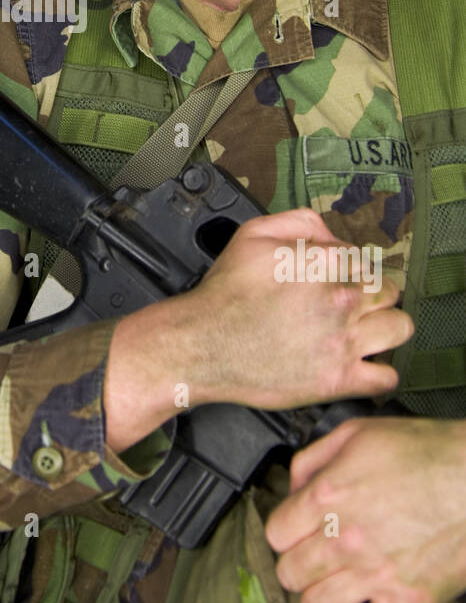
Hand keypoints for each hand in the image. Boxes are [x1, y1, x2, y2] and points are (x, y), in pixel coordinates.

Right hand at [186, 208, 411, 409]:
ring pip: (400, 328)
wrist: (203, 345)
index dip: (354, 268)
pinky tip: (363, 364)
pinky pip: (387, 377)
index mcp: (325, 262)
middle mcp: (341, 300)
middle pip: (390, 291)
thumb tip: (332, 234)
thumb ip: (300, 222)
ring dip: (385, 327)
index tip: (340, 280)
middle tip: (352, 304)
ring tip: (366, 331)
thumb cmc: (226, 293)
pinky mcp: (338, 380)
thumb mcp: (253, 234)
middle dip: (373, 295)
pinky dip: (380, 372)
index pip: (367, 260)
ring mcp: (343, 342)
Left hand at [265, 415, 465, 602]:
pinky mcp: (408, 599)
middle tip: (315, 555)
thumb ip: (313, 459)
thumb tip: (294, 484)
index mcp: (327, 497)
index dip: (285, 530)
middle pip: (289, 572)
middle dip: (297, 563)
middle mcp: (344, 539)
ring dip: (321, 596)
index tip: (297, 530)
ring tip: (336, 583)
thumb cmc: (426, 452)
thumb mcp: (357, 433)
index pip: (275, 533)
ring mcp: (375, 573)